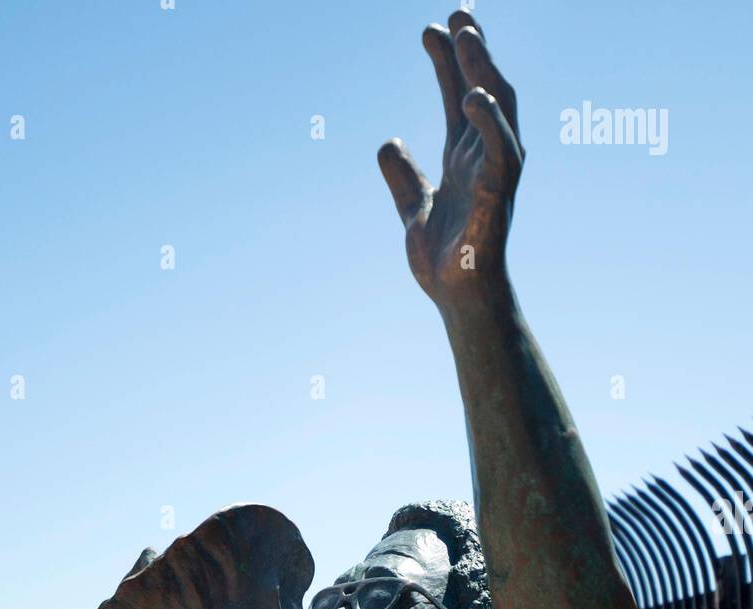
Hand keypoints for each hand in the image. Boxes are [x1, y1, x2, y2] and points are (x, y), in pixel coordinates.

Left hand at [378, 10, 522, 311]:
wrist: (456, 301)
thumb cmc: (445, 261)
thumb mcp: (414, 209)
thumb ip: (404, 176)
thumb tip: (388, 142)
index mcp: (465, 158)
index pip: (458, 96)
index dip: (447, 62)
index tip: (432, 26)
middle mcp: (485, 159)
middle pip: (484, 90)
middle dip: (473, 52)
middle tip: (458, 11)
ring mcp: (494, 178)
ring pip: (498, 113)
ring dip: (484, 73)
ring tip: (465, 37)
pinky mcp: (496, 203)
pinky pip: (499, 157)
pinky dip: (489, 126)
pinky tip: (472, 98)